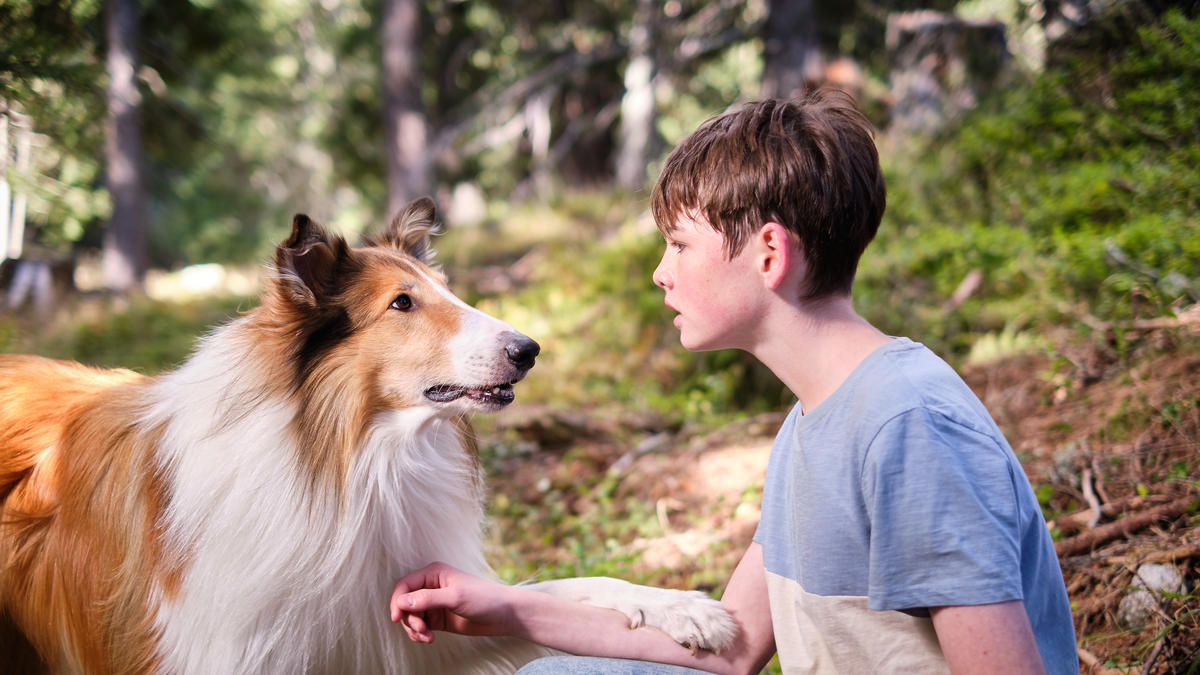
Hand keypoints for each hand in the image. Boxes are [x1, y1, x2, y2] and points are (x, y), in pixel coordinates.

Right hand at [390, 562, 519, 642]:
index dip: (397, 601)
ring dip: (414, 629)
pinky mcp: (438, 618)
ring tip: (427, 637)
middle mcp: (431, 586)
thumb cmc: (484, 598)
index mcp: (434, 573)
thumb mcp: (455, 597)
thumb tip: (402, 601)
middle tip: (422, 629)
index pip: (404, 585)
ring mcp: (434, 603)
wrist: (504, 615)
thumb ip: (428, 599)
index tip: (397, 618)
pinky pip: (419, 626)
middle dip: (409, 619)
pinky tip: (429, 639)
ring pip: (410, 617)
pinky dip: (419, 634)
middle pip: (405, 603)